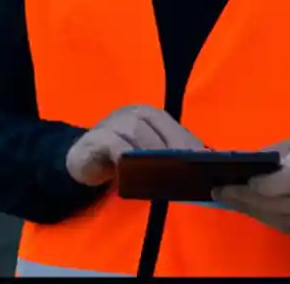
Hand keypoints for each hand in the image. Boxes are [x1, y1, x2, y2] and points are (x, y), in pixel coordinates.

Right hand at [66, 104, 205, 185]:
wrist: (85, 159)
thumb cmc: (123, 158)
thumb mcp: (149, 156)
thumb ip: (170, 157)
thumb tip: (201, 166)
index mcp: (150, 116)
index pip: (175, 128)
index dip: (189, 146)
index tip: (204, 166)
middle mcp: (132, 113)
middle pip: (158, 129)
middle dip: (174, 152)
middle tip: (186, 175)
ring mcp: (113, 122)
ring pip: (137, 133)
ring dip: (151, 155)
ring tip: (165, 177)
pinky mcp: (96, 137)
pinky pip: (114, 143)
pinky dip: (126, 156)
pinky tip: (135, 173)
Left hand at [212, 139, 289, 239]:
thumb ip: (273, 155)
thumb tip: (243, 166)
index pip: (287, 181)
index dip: (264, 184)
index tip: (242, 181)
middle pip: (277, 203)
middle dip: (244, 198)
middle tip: (220, 192)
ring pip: (278, 218)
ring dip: (250, 209)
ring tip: (230, 199)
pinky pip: (285, 227)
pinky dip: (265, 218)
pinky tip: (250, 209)